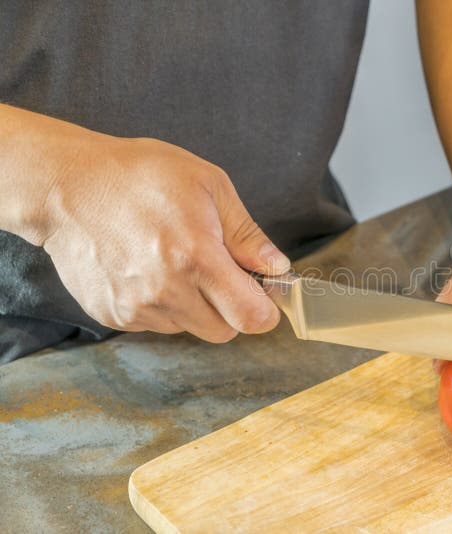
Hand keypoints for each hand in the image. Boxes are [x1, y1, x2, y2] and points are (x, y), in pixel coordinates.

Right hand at [36, 134, 288, 341]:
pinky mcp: (112, 316)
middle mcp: (166, 292)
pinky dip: (163, 304)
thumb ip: (247, 234)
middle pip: (223, 330)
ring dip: (195, 305)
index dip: (264, 310)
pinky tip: (148, 269)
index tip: (263, 294)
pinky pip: (157, 323)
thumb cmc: (139, 176)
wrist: (66, 184)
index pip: (250, 318)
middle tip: (218, 270)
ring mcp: (135, 308)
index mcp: (196, 259)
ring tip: (175, 261)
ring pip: (189, 327)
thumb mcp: (208, 186)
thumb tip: (277, 267)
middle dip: (231, 307)